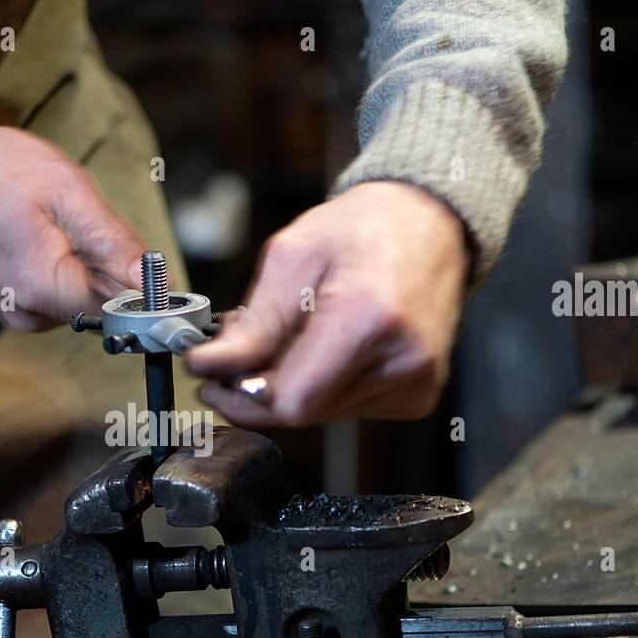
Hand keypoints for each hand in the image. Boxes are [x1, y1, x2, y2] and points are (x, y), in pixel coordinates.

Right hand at [0, 127, 144, 331]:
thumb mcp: (65, 191)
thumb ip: (113, 240)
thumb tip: (155, 280)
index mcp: (46, 290)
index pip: (122, 308)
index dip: (142, 284)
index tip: (140, 255)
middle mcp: (31, 315)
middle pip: (101, 304)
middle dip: (107, 266)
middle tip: (82, 220)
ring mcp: (17, 313)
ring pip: (79, 298)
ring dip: (83, 264)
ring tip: (52, 222)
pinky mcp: (10, 304)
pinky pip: (54, 293)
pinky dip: (60, 267)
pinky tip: (39, 234)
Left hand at [185, 181, 468, 424]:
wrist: (428, 224)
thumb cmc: (363, 230)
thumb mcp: (292, 258)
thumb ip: (253, 324)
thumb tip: (209, 367)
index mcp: (368, 318)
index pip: (292, 401)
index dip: (242, 397)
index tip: (211, 380)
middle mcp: (400, 359)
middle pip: (303, 411)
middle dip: (262, 386)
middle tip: (244, 348)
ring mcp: (414, 383)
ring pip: (322, 413)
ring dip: (294, 383)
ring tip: (295, 335)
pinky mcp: (417, 396)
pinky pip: (348, 408)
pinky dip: (326, 384)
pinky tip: (329, 346)